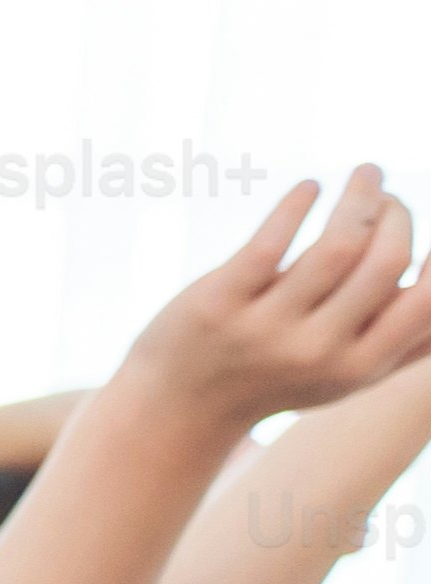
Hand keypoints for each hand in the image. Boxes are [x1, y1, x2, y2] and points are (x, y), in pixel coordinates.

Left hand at [120, 169, 424, 433]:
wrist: (177, 409)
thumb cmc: (277, 381)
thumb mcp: (345, 376)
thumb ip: (405, 344)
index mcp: (358, 367)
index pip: (426, 304)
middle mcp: (317, 351)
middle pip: (386, 260)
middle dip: (398, 214)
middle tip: (389, 196)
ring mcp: (266, 328)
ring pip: (338, 243)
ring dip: (362, 194)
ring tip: (368, 173)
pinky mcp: (217, 303)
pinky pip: (270, 240)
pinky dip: (298, 203)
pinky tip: (310, 186)